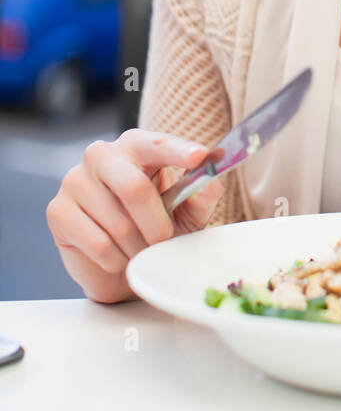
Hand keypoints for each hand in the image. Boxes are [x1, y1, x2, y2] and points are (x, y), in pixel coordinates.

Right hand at [46, 130, 224, 304]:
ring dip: (137, 247)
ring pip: (118, 223)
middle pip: (134, 188)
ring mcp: (75, 180)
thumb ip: (201, 195)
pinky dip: (116, 259)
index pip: (158, 144)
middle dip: (156, 224)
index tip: (201, 157)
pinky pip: (98, 243)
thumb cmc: (155, 229)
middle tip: (164, 239)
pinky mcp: (58, 211)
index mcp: (136, 145)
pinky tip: (116, 256)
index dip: (179, 151)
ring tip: (139, 248)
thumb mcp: (187, 213)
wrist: (122, 267)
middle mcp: (101, 155)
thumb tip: (211, 182)